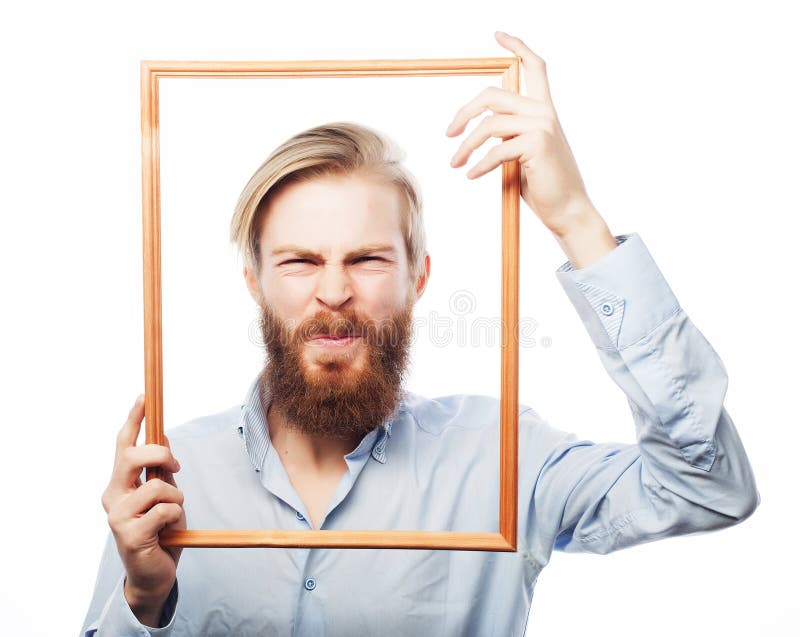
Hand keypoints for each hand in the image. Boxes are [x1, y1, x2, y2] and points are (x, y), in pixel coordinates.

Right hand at [101, 395, 184, 625]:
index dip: (133, 420)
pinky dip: (175, 516)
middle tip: (175, 465)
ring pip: (156, 486)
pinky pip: (165, 509)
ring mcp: (118, 516)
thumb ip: (159, 471)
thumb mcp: (164, 495)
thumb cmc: (160, 532)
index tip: (143, 397)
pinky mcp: (130, 534)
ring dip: (175, 497)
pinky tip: (168, 531)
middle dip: (160, 453)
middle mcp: (112, 497)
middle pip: (132, 457)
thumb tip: (163, 438)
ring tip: (171, 515)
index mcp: (119, 485)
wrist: (154, 575)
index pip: (123, 446)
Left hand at [446, 31, 598, 237]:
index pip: (534, 68)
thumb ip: (508, 134)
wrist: (568, 210)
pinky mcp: (537, 145)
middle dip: (464, 113)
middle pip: (492, 96)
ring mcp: (543, 126)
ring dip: (466, 146)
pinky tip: (471, 175)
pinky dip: (479, 165)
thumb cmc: (544, 185)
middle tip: (449, 134)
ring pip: (489, 125)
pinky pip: (496, 151)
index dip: (517, 47)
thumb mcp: (523, 154)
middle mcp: (545, 112)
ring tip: (455, 163)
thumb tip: (480, 127)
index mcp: (545, 110)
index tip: (497, 36)